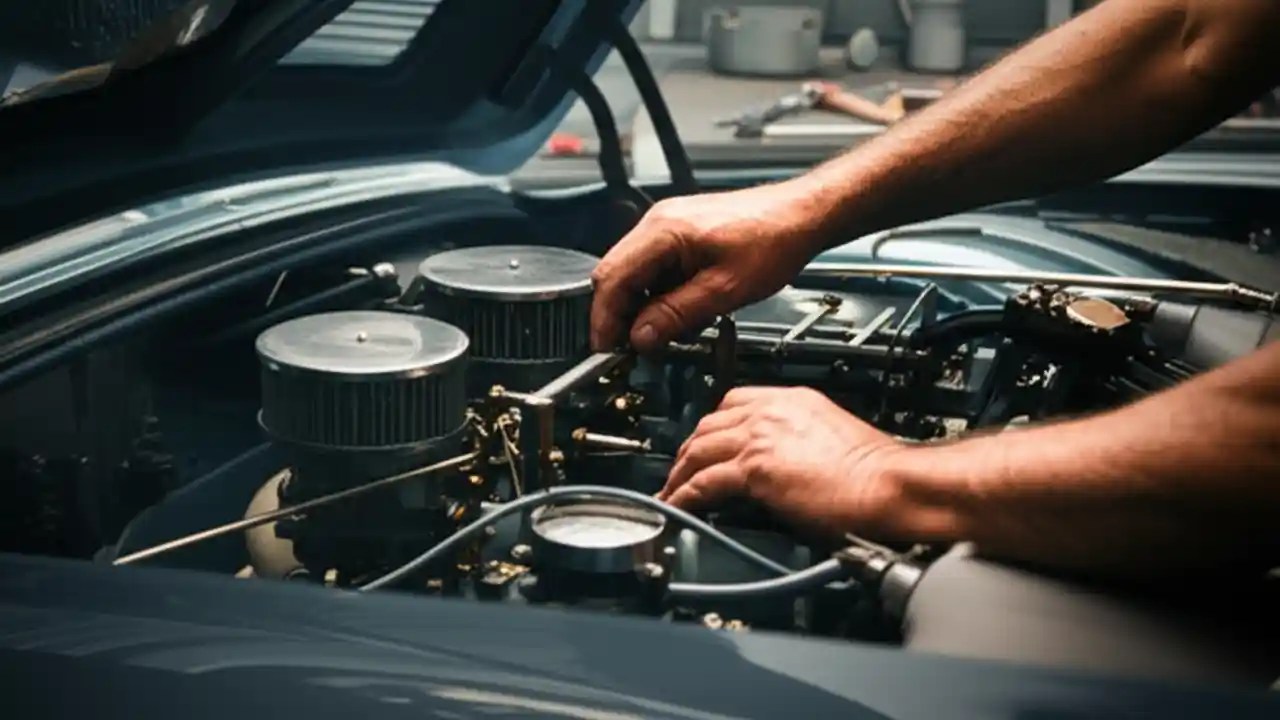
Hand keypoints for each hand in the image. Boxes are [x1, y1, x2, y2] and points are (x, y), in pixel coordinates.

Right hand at [590, 182, 833, 353]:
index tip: (608, 348)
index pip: (611, 279)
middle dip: (618, 315)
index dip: (605, 319)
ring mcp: (668, 225)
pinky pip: (654, 267)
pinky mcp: (681, 232)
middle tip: (630, 348)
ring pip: (634, 273)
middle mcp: (659, 222)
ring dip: (641, 306)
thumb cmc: (774, 240)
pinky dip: (658, 293)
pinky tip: (679, 312)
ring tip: (663, 333)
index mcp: (663, 231)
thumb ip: (676, 315)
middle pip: (615, 274)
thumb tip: (641, 337)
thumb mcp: (724, 291)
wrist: (802, 215)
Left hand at [659, 386, 902, 538]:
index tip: (705, 442)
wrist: (889, 483)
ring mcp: (760, 437)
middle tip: (679, 470)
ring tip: (670, 493)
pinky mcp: (755, 468)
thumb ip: (798, 441)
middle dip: (689, 448)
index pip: (734, 402)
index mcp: (792, 399)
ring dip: (680, 473)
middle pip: (709, 424)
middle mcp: (772, 410)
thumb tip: (782, 465)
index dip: (712, 425)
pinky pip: (703, 483)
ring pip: (699, 450)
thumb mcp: (831, 436)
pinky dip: (684, 496)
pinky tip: (677, 508)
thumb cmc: (875, 471)